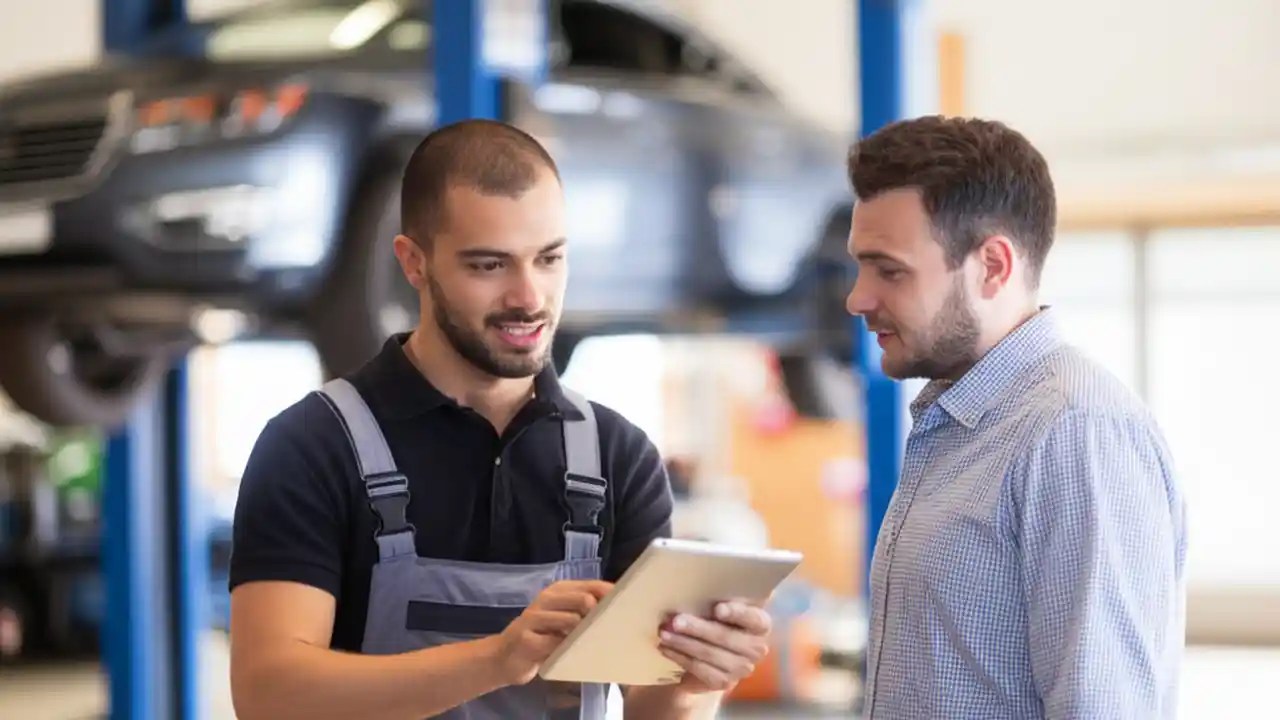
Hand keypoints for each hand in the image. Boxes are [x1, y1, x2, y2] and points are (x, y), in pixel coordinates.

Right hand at [490, 579, 612, 685]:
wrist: (504, 657)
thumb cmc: (541, 637)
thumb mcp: (563, 620)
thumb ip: (585, 612)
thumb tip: (620, 609)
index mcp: (559, 590)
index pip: (592, 586)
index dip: (611, 596)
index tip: (627, 609)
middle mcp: (546, 598)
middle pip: (584, 600)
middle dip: (599, 617)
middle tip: (606, 633)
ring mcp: (534, 617)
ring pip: (572, 621)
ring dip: (583, 636)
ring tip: (582, 647)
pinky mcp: (526, 638)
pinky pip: (556, 643)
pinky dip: (566, 651)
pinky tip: (565, 656)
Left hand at [657, 600, 772, 693]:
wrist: (710, 656)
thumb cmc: (715, 621)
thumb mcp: (719, 607)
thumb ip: (717, 597)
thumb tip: (695, 583)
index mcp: (760, 624)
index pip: (755, 619)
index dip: (737, 613)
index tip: (718, 608)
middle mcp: (756, 648)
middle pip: (726, 637)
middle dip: (698, 628)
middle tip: (676, 620)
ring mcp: (741, 668)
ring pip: (709, 653)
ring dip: (683, 643)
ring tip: (664, 633)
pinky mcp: (724, 682)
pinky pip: (699, 668)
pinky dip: (680, 657)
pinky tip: (666, 648)